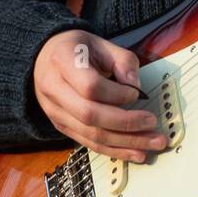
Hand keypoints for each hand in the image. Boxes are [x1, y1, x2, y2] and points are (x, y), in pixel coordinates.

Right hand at [32, 29, 167, 161]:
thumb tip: (136, 86)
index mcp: (63, 61)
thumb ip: (122, 61)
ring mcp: (55, 112)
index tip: (136, 93)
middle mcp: (54, 89)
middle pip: (90, 115)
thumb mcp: (102, 44)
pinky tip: (136, 153)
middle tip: (152, 122)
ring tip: (153, 143)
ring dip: (125, 142)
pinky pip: (89, 143)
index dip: (116, 94)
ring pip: (91, 134)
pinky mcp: (62, 127)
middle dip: (126, 123)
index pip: (90, 86)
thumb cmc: (77, 49)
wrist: (45, 60)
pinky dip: (115, 150)